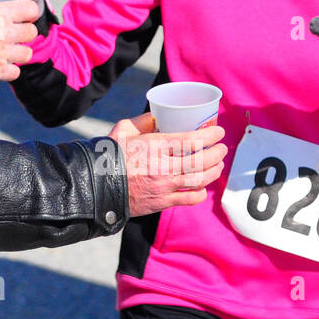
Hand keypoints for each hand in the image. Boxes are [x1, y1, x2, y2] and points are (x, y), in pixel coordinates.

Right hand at [0, 0, 38, 84]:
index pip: (30, 8)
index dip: (30, 12)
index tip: (27, 15)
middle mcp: (5, 32)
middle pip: (32, 32)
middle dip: (25, 34)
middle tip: (16, 37)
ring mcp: (3, 53)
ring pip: (27, 54)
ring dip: (19, 54)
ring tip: (9, 54)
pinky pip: (15, 73)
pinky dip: (9, 72)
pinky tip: (0, 69)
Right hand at [109, 113, 227, 215]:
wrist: (96, 186)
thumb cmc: (109, 156)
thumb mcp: (123, 130)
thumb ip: (142, 121)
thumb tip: (158, 116)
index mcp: (154, 146)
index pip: (192, 140)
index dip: (211, 136)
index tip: (219, 132)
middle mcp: (163, 166)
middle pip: (201, 160)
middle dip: (217, 153)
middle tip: (222, 148)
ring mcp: (164, 186)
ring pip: (200, 179)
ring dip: (214, 171)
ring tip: (218, 165)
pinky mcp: (161, 202)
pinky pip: (189, 198)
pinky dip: (200, 192)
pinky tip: (203, 186)